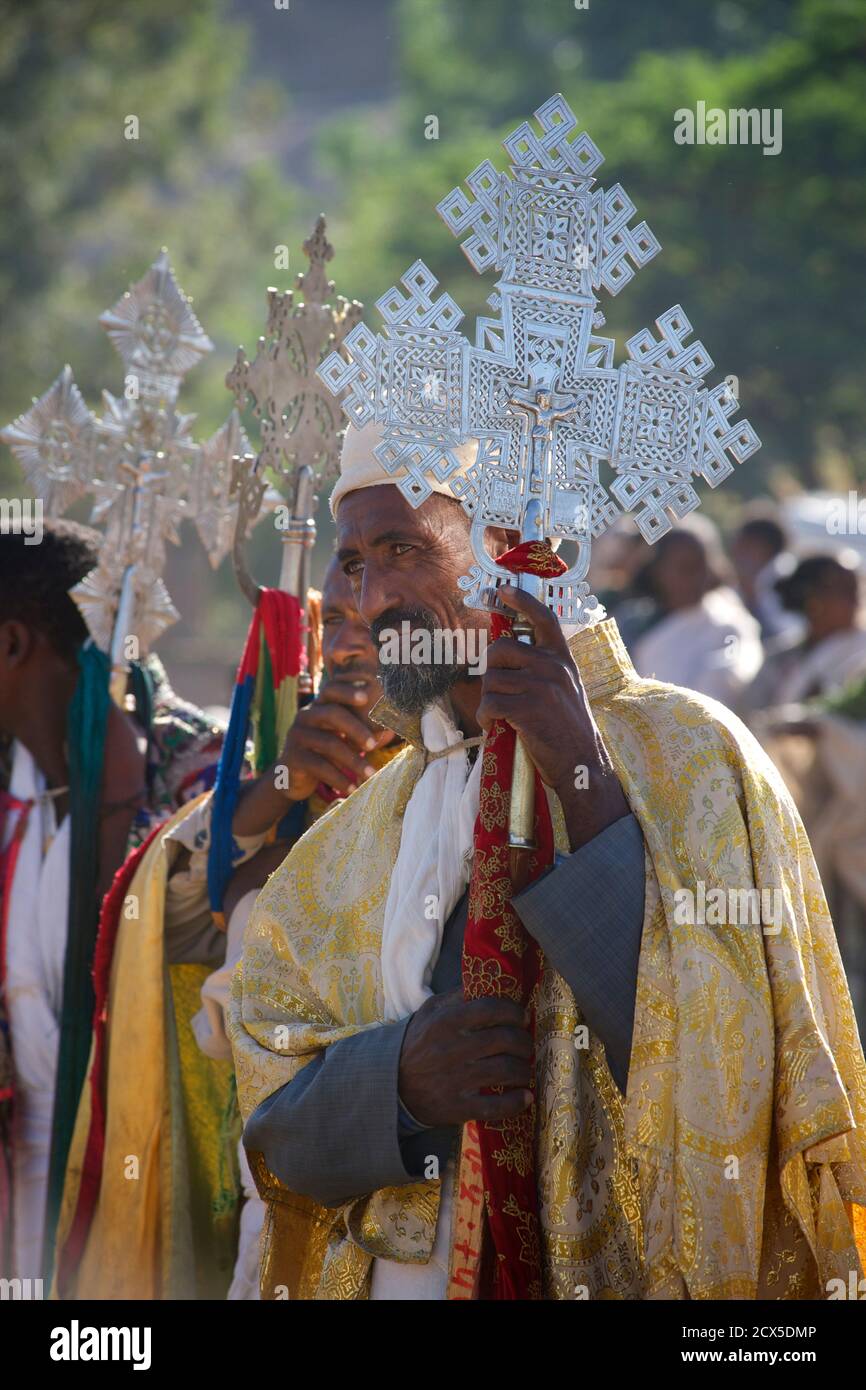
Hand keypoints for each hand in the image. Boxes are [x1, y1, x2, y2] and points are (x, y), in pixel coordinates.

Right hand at [279, 678, 390, 801]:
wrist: (294, 778)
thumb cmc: (326, 754)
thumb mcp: (343, 740)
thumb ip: (362, 732)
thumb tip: (388, 729)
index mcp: (319, 706)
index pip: (331, 689)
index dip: (347, 691)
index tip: (366, 697)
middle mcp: (305, 716)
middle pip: (332, 714)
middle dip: (357, 729)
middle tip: (374, 746)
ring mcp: (297, 735)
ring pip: (329, 743)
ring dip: (354, 761)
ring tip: (371, 774)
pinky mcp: (293, 757)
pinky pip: (320, 766)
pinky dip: (339, 779)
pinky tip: (353, 788)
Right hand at [398, 990, 533, 1127]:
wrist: (391, 1082)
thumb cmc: (416, 1043)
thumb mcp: (429, 1011)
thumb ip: (457, 997)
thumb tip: (487, 984)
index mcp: (446, 1021)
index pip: (491, 1009)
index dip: (514, 1012)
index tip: (523, 1018)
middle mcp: (452, 1048)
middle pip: (504, 1040)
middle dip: (524, 1042)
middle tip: (526, 1045)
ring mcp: (455, 1079)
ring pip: (505, 1071)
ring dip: (523, 1070)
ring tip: (524, 1069)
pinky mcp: (456, 1107)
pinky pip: (494, 1106)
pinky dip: (515, 1102)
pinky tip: (524, 1097)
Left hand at [477, 582, 628, 850]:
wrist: (582, 764)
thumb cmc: (567, 730)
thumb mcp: (565, 689)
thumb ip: (543, 668)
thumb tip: (506, 651)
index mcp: (563, 659)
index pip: (544, 619)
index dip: (522, 600)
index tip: (503, 589)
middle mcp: (554, 667)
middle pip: (499, 649)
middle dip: (492, 670)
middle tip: (499, 692)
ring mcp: (542, 686)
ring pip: (491, 680)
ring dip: (489, 700)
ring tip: (504, 716)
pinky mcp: (528, 708)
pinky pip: (489, 704)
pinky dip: (486, 718)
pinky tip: (497, 727)